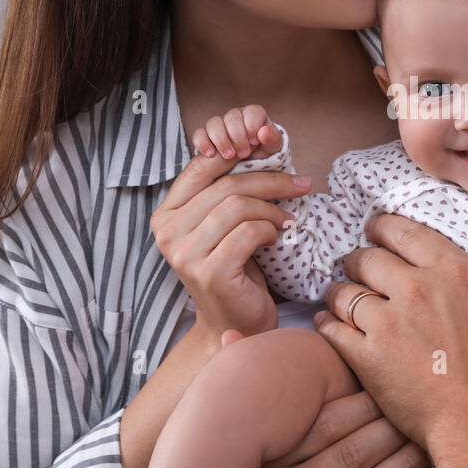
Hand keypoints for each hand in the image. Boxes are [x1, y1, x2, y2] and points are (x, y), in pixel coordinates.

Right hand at [151, 149, 310, 337]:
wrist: (235, 324)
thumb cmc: (235, 268)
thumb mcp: (223, 224)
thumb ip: (226, 191)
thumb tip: (260, 143)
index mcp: (166, 215)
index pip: (200, 167)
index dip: (238, 153)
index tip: (271, 152)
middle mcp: (167, 233)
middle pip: (225, 185)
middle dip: (270, 180)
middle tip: (300, 184)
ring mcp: (184, 254)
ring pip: (237, 206)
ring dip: (271, 209)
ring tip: (285, 221)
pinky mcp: (208, 273)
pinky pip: (248, 233)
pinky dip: (269, 231)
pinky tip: (275, 239)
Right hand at [191, 104, 282, 161]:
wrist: (248, 169)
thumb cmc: (262, 154)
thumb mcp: (271, 149)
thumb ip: (271, 139)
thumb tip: (264, 131)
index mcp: (254, 115)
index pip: (252, 111)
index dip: (253, 125)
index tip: (255, 141)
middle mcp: (236, 117)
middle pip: (232, 117)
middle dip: (238, 136)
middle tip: (244, 154)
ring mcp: (219, 125)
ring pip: (214, 123)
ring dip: (221, 139)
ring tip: (229, 156)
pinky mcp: (205, 136)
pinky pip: (199, 134)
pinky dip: (203, 143)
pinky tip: (210, 154)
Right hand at [234, 371, 438, 467]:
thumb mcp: (254, 439)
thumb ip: (252, 390)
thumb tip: (233, 333)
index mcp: (266, 463)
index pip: (327, 424)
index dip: (367, 403)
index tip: (393, 387)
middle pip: (353, 455)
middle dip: (394, 430)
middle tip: (420, 410)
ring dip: (407, 466)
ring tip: (426, 444)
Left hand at [314, 214, 467, 467]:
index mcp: (454, 270)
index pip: (401, 231)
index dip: (381, 227)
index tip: (375, 231)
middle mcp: (416, 288)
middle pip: (365, 258)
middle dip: (357, 261)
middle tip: (357, 269)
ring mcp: (388, 322)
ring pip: (343, 291)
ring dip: (339, 293)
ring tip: (341, 299)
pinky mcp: (367, 357)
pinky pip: (332, 329)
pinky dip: (327, 325)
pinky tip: (330, 326)